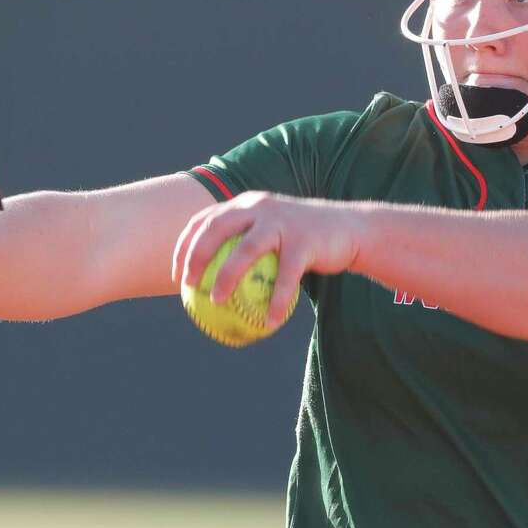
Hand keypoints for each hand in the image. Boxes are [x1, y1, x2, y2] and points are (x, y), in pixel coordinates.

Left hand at [172, 192, 361, 330]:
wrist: (350, 230)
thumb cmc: (304, 239)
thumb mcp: (272, 231)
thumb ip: (245, 243)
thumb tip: (214, 282)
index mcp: (247, 204)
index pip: (205, 219)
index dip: (184, 245)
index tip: (177, 274)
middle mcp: (260, 208)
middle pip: (216, 228)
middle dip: (195, 256)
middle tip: (188, 286)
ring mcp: (282, 223)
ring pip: (246, 250)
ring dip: (227, 277)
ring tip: (217, 302)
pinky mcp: (304, 241)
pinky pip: (285, 277)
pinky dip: (276, 301)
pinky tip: (268, 323)